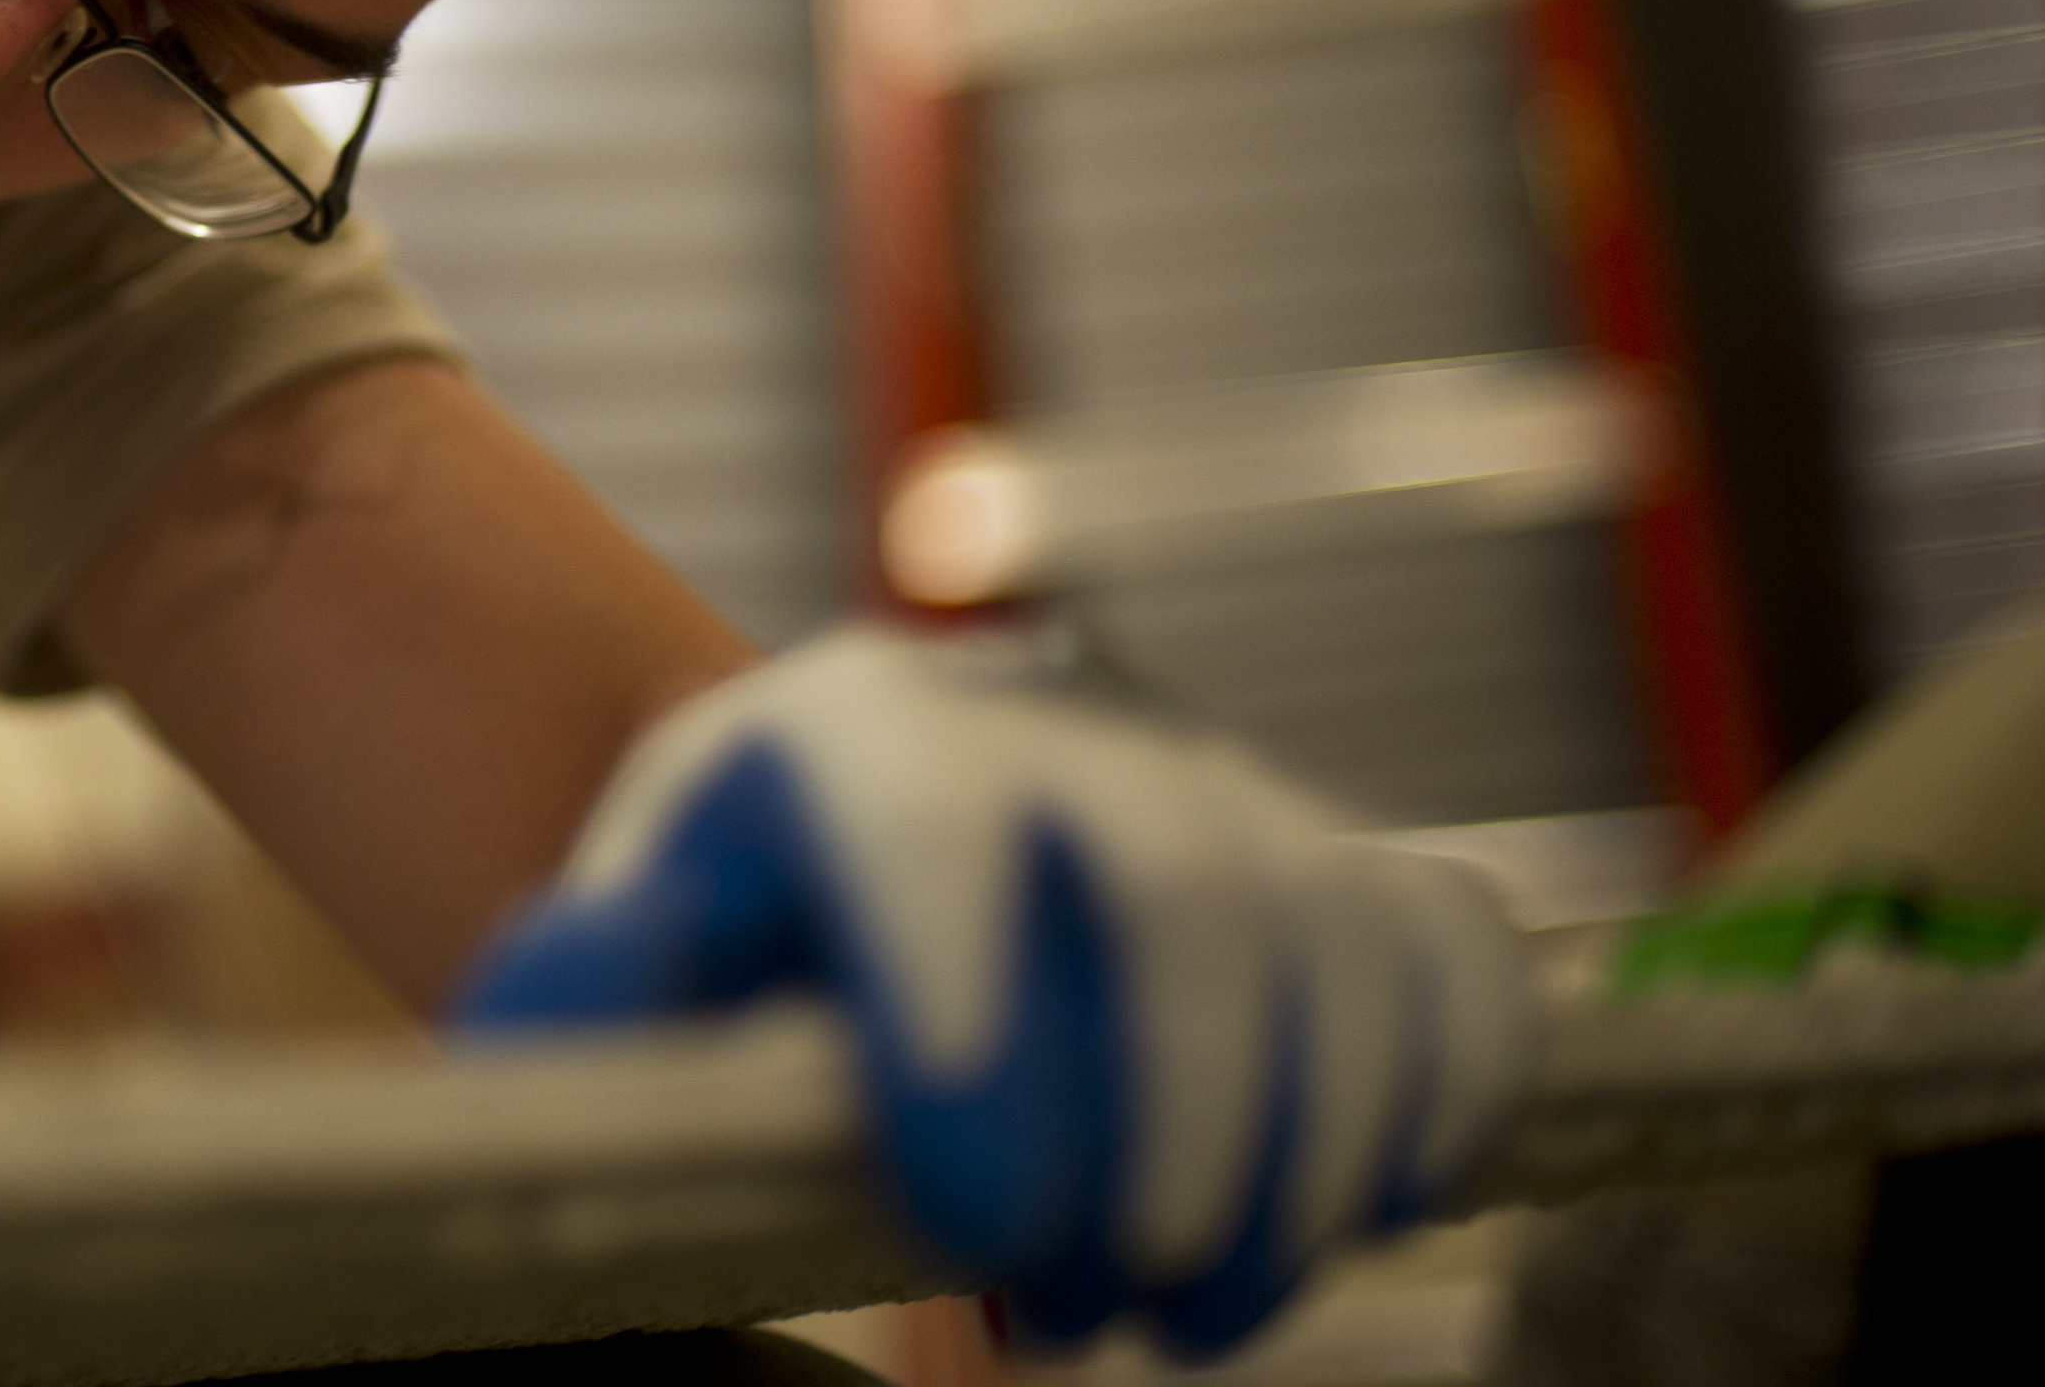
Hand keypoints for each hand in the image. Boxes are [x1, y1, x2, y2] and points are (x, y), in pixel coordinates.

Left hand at [451, 624, 1530, 1356]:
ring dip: (1305, 1148)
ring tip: (1197, 1314)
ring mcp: (1215, 791)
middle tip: (1088, 1300)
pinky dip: (1440, 1092)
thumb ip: (594, 980)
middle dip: (1166, 1114)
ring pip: (1340, 931)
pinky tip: (1355, 1212)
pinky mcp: (1338, 873)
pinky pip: (1450, 956)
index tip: (972, 1196)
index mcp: (849, 735)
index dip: (963, 986)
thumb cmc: (719, 948)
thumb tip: (599, 977)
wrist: (831, 880)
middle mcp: (1050, 732)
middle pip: (1176, 882)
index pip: (922, 815)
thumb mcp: (618, 958)